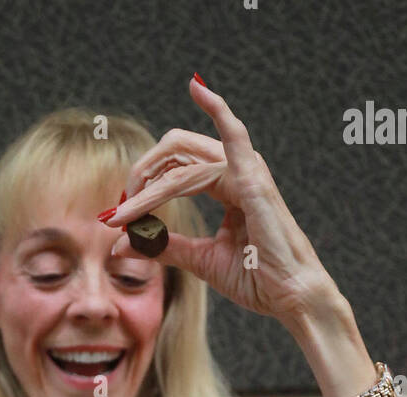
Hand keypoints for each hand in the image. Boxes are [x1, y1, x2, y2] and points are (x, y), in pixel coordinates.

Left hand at [103, 75, 340, 326]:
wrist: (290, 297)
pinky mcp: (253, 181)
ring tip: (127, 208)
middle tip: (119, 211)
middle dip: (141, 177)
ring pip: (183, 160)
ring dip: (149, 183)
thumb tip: (120, 244)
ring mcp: (246, 171)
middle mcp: (236, 170)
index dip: (142, 188)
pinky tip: (198, 89)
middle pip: (175, 152)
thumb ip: (163, 247)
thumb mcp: (200, 259)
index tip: (117, 217)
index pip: (174, 169)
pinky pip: (234, 137)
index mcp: (227, 185)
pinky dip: (218, 110)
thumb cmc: (257, 279)